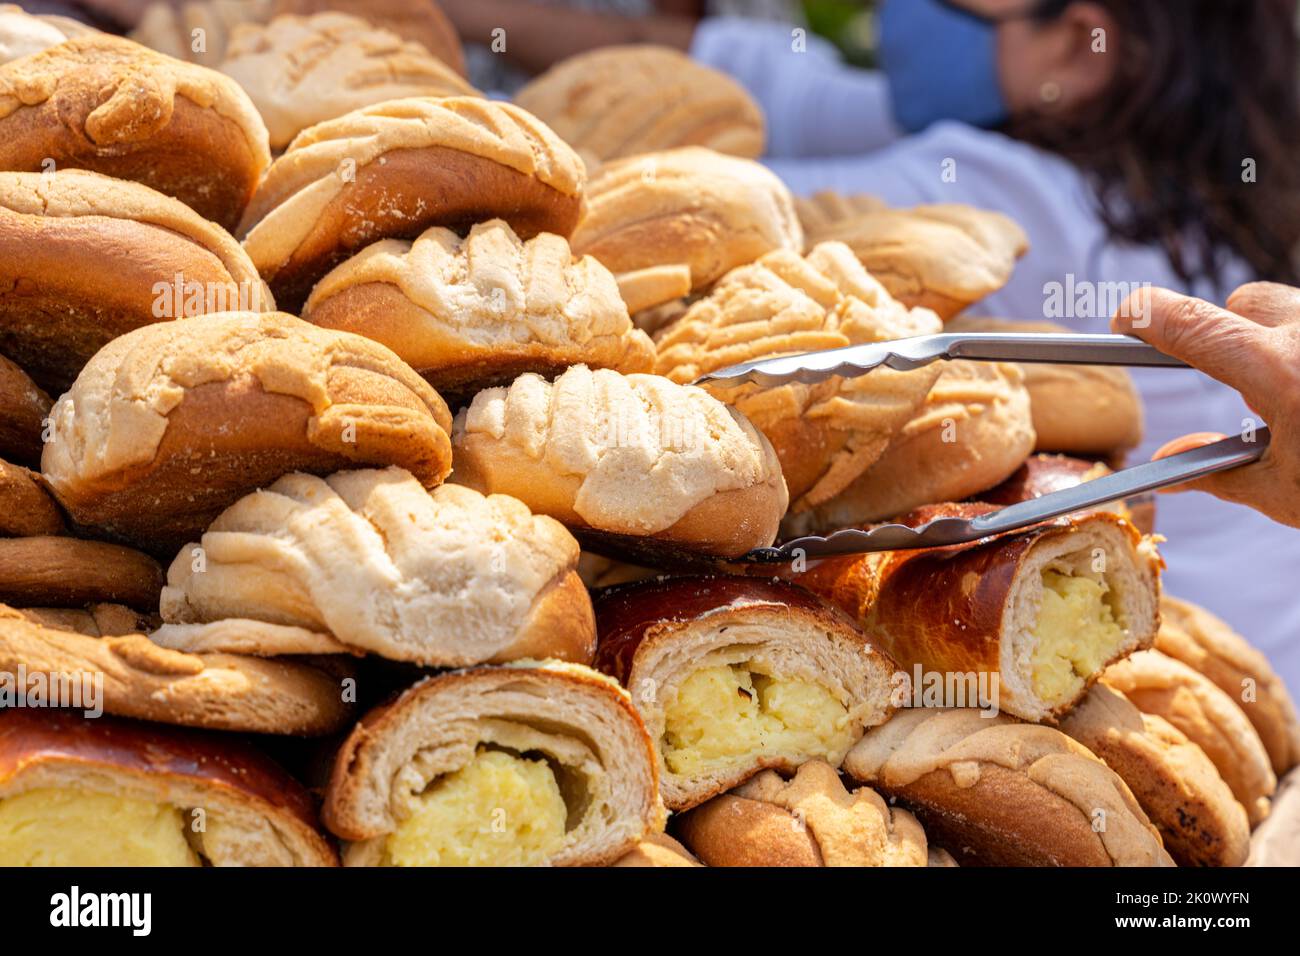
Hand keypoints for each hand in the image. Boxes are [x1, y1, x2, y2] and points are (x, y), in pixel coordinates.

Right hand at [1112, 282, 1299, 527]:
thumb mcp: (1286, 494)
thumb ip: (1218, 472)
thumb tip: (1165, 464)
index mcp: (1283, 372)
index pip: (1189, 323)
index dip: (1142, 315)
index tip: (1122, 321)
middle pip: (1245, 301)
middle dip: (1230, 332)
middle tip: (1245, 385)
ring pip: (1289, 308)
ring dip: (1279, 340)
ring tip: (1296, 394)